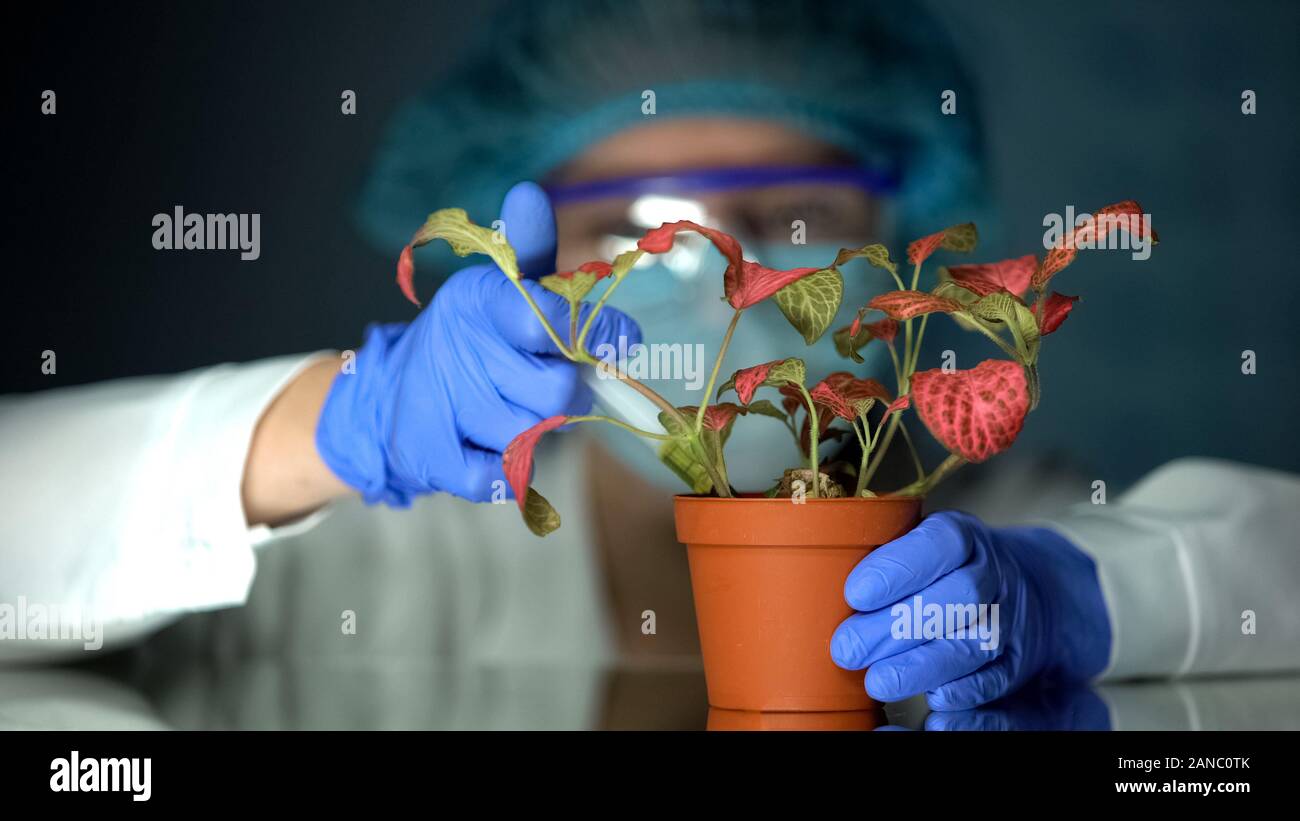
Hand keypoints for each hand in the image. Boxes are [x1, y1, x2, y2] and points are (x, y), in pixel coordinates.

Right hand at [315, 181, 639, 504]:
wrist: (390, 395)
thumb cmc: (470, 337)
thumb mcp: (496, 285)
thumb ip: (530, 250)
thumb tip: (528, 192)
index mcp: (478, 301)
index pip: (552, 318)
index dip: (600, 332)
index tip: (623, 340)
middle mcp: (460, 351)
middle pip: (556, 391)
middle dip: (565, 390)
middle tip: (551, 379)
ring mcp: (447, 407)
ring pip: (533, 435)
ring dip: (536, 429)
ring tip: (513, 407)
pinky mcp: (436, 458)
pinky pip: (501, 476)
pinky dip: (508, 467)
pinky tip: (490, 442)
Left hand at [829, 510, 1110, 709]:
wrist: (1016, 588)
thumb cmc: (936, 567)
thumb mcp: (911, 540)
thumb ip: (877, 557)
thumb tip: (816, 582)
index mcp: (962, 537)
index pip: (941, 542)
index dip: (898, 567)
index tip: (854, 594)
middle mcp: (991, 575)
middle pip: (959, 598)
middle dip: (899, 626)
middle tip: (847, 649)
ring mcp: (1006, 619)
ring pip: (974, 643)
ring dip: (923, 667)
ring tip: (877, 682)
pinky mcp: (1012, 660)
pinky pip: (995, 679)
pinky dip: (964, 694)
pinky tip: (933, 703)